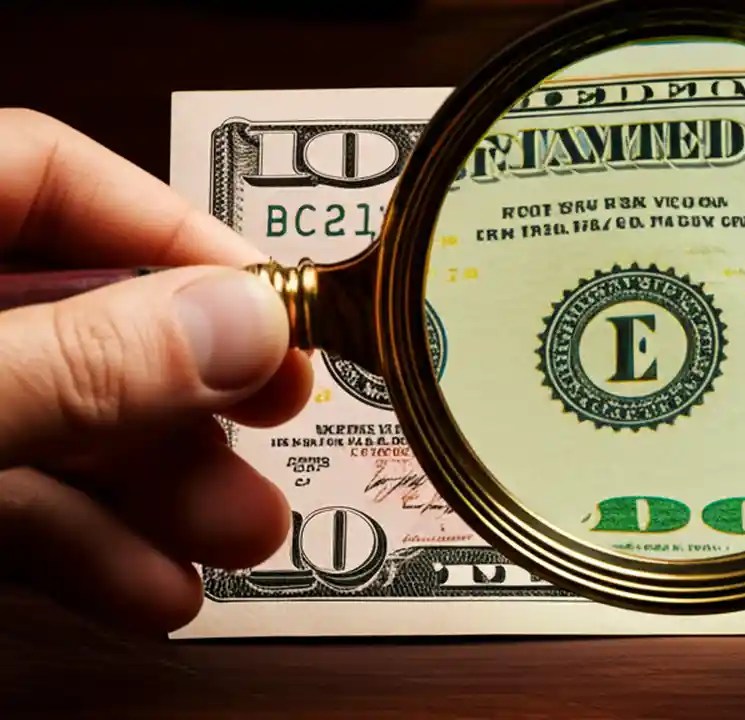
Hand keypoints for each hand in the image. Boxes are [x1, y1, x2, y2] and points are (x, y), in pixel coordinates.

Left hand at [0, 109, 312, 633]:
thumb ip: (76, 367)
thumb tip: (242, 329)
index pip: (52, 173)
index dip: (175, 232)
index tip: (273, 304)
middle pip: (74, 314)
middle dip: (190, 392)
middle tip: (284, 423)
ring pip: (50, 419)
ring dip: (157, 487)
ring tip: (240, 534)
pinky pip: (4, 493)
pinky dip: (80, 544)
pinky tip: (148, 586)